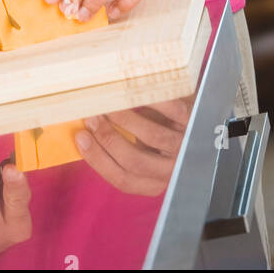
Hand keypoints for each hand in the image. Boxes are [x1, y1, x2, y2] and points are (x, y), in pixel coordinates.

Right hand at [74, 99, 190, 194]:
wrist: (194, 117)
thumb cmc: (157, 133)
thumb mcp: (140, 151)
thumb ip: (117, 148)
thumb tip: (82, 131)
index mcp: (152, 182)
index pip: (122, 180)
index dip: (98, 159)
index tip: (79, 137)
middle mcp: (170, 169)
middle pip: (135, 161)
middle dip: (107, 139)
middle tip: (91, 117)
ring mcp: (184, 145)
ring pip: (153, 136)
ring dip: (124, 119)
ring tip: (107, 104)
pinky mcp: (193, 120)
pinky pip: (170, 109)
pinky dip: (148, 99)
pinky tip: (131, 90)